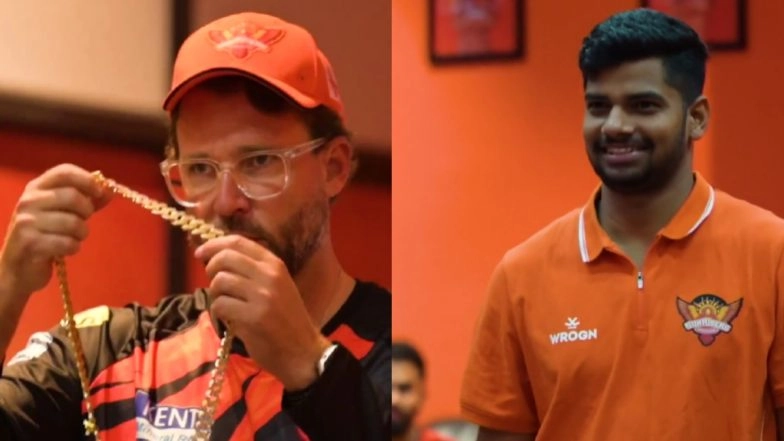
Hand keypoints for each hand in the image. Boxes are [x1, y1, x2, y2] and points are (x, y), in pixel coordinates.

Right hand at [0, 164, 111, 299]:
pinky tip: (65, 250)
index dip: (87, 180)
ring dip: (81, 233)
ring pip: (73, 222)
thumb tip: (110, 190)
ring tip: (73, 238)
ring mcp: (27, 222)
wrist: (18, 267)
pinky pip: (67, 242)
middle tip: (83, 221)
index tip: (99, 192)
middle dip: (86, 211)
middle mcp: (28, 201)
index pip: (64, 172)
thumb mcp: (62, 212)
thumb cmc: (45, 235)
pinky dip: (73, 247)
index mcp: (36, 188)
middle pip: (72, 196)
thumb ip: (85, 199)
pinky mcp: (30, 243)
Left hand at [195, 235, 330, 390]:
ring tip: (225, 305)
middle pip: (225, 258)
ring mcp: (262, 296)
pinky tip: (227, 320)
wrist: (302, 351)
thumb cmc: (286, 319)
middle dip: (210, 268)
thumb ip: (253, 271)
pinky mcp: (252, 317)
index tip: (201, 254)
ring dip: (214, 294)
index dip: (214, 245)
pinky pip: (219, 305)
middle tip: (213, 283)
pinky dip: (217, 313)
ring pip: (219, 281)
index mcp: (275, 265)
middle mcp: (270, 275)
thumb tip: (216, 258)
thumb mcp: (277, 286)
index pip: (238, 242)